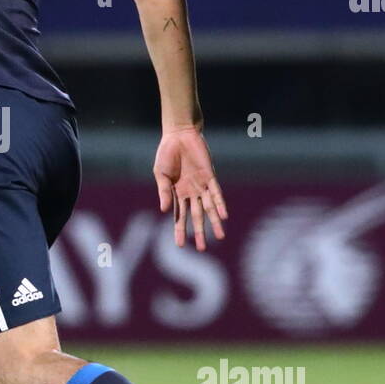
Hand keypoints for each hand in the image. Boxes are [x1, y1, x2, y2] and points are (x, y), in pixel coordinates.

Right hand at [153, 126, 227, 251]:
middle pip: (196, 216)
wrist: (179, 135)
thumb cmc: (166, 153)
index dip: (179, 230)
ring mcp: (201, 185)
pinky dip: (220, 204)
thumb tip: (165, 211)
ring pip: (209, 208)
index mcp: (176, 193)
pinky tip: (224, 215)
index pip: (179, 216)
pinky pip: (216, 193)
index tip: (180, 246)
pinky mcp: (210, 176)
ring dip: (214, 222)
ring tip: (220, 237)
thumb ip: (164, 192)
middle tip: (202, 248)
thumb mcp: (160, 174)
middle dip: (199, 232)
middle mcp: (190, 192)